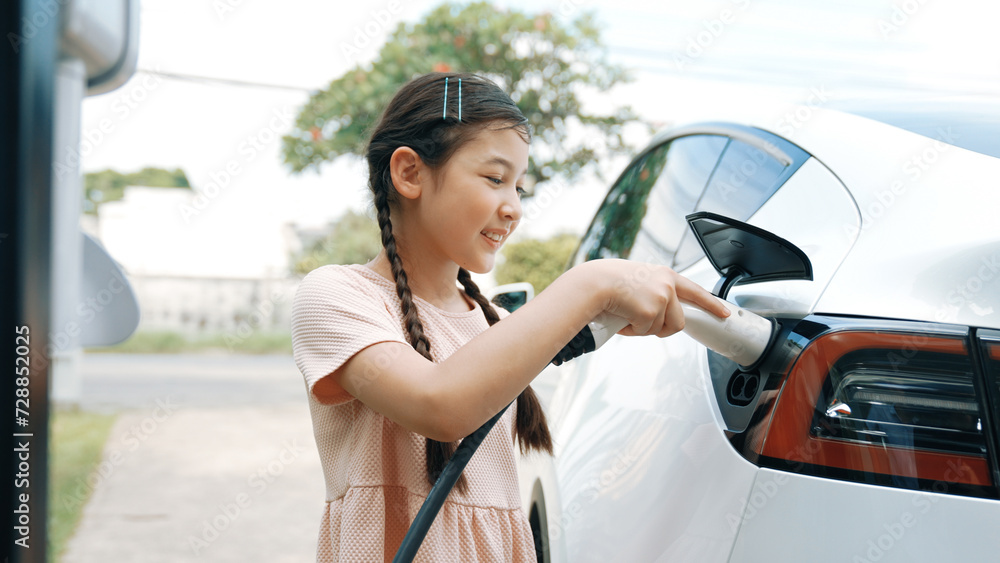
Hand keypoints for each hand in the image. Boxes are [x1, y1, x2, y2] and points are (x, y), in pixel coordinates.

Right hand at [587, 259, 729, 337]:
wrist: (594, 283)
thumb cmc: (608, 282)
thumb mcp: (639, 280)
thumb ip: (654, 291)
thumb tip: (657, 314)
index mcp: (666, 275)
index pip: (696, 291)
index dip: (712, 304)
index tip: (724, 314)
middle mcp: (668, 284)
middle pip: (679, 321)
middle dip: (662, 328)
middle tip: (642, 323)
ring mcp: (662, 297)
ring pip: (661, 329)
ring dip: (643, 328)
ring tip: (626, 315)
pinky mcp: (651, 311)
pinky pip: (645, 332)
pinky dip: (632, 331)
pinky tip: (622, 319)